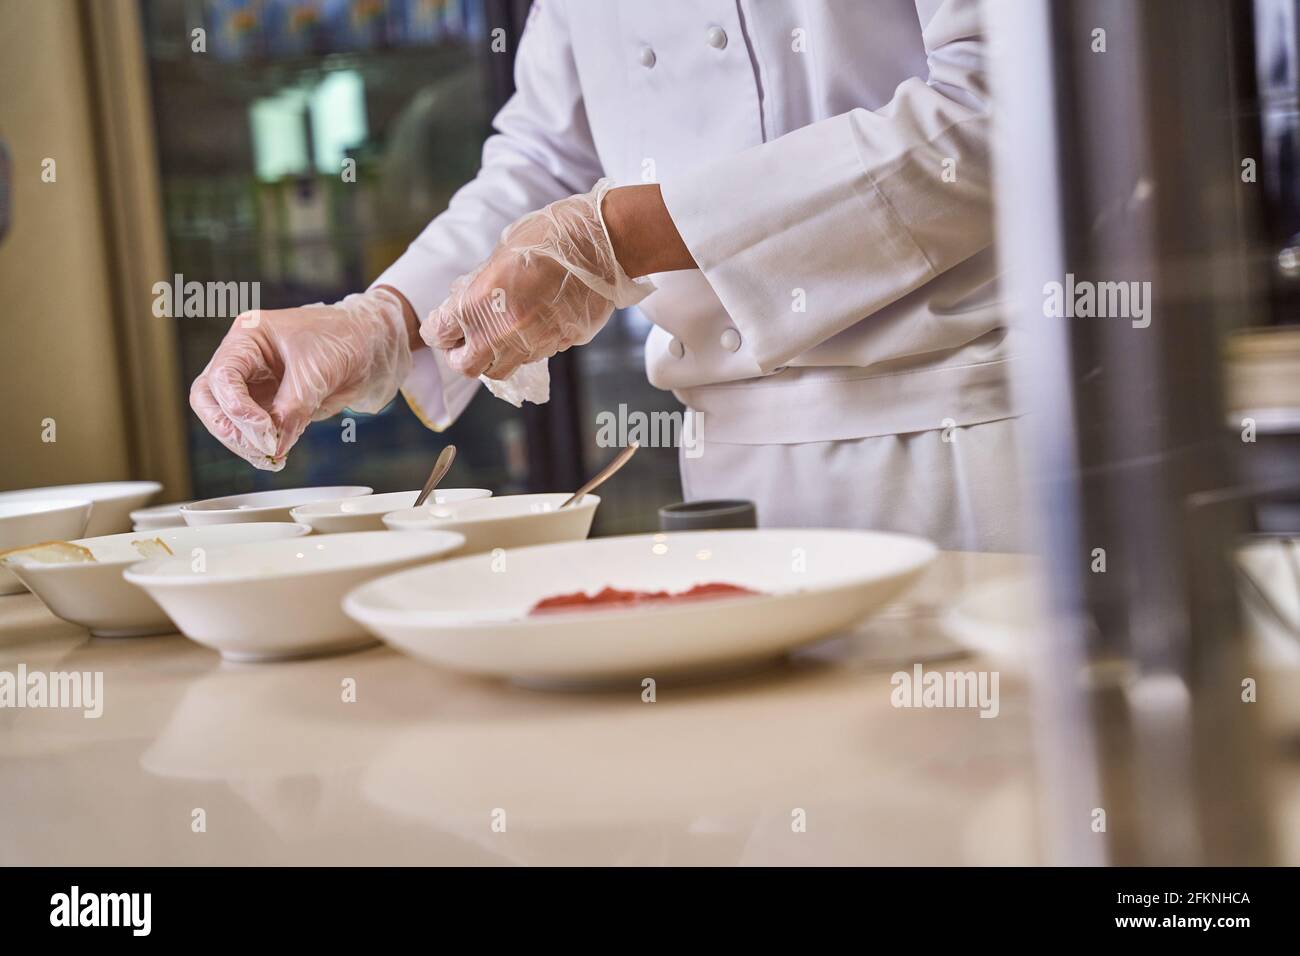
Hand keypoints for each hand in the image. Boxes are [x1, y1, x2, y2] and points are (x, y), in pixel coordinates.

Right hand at [189, 289, 412, 470]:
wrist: (374, 346)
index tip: (263, 430)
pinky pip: (255, 430)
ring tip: (272, 457)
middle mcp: (245, 360)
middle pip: (210, 399)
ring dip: (245, 443)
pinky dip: (262, 446)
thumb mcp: (316, 372)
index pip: (222, 377)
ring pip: (227, 419)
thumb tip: (273, 447)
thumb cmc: (346, 339)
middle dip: (229, 428)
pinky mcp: (271, 404)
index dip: (237, 408)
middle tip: (259, 448)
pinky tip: (278, 456)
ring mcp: (255, 384)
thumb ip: (292, 409)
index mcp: (249, 338)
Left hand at [424, 179, 653, 380]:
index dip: (439, 330)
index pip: (439, 335)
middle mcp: (501, 332)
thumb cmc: (549, 237)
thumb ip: (477, 284)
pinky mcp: (559, 346)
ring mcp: (532, 344)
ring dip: (494, 357)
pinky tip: (532, 325)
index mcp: (477, 304)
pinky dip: (525, 348)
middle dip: (462, 356)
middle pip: (467, 367)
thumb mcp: (499, 253)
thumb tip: (463, 299)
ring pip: (501, 369)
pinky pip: (532, 357)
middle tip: (467, 341)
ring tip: (501, 334)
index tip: (445, 325)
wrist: (600, 243)